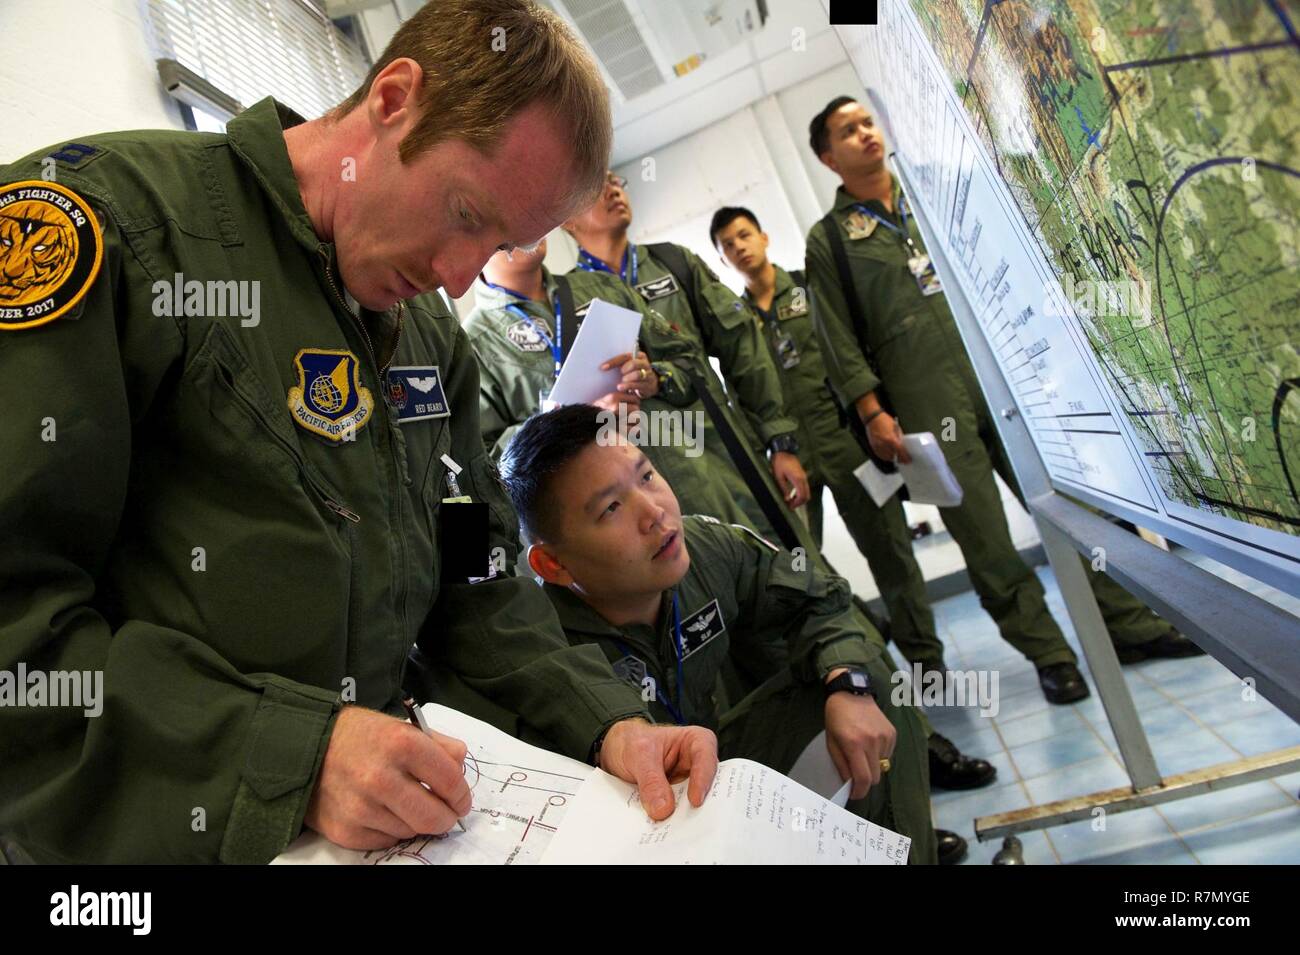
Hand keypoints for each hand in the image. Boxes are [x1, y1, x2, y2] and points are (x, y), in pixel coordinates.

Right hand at [304, 706, 472, 849]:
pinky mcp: (346, 831)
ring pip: (411, 831)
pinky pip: (386, 841)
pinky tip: (382, 811)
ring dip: (416, 822)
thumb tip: (461, 768)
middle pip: (434, 817)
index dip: (462, 795)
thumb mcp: (401, 726)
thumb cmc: (359, 736)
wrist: (304, 748)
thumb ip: (438, 745)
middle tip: (446, 814)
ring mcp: (361, 807)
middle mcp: (380, 777)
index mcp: (400, 744)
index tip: (461, 800)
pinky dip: (391, 830)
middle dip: (447, 818)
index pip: (450, 780)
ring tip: (405, 804)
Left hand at [597, 718, 717, 819]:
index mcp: (696, 742)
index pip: (706, 758)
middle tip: (688, 823)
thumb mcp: (638, 754)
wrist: (614, 752)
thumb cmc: (631, 741)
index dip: (703, 779)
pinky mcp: (675, 802)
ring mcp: (686, 786)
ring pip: (691, 805)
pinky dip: (669, 822)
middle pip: (705, 786)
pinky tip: (659, 830)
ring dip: (681, 818)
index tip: (695, 800)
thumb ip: (651, 779)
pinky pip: (676, 814)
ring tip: (670, 830)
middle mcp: (696, 765)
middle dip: (697, 805)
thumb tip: (664, 809)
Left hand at [605, 351, 659, 399]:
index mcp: (639, 356)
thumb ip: (619, 364)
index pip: (625, 356)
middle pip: (634, 364)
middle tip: (620, 374)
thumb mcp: (629, 366)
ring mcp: (648, 374)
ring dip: (627, 379)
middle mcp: (644, 364)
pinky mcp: (648, 385)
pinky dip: (628, 387)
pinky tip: (621, 388)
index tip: (602, 368)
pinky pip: (638, 385)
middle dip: (625, 369)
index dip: (613, 362)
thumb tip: (602, 366)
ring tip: (619, 385)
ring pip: (637, 375)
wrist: (650, 384)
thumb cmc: (634, 373)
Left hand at [770, 451, 809, 507]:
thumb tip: (787, 500)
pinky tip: (793, 494)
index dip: (797, 504)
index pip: (802, 496)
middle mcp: (803, 478)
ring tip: (791, 501)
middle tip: (790, 506)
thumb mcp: (778, 477)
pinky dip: (801, 493)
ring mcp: (804, 476)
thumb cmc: (779, 462)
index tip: (790, 507)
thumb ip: (783, 489)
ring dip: (801, 498)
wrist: (783, 451)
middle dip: (800, 503)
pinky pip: (805, 487)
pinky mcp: (802, 475)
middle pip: (807, 496)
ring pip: (807, 492)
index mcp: (798, 479)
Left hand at [824, 671, 895, 799]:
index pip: (864, 779)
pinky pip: (888, 755)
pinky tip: (870, 743)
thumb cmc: (837, 719)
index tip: (855, 794)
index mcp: (854, 744)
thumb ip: (842, 765)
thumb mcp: (831, 743)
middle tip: (856, 776)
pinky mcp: (892, 734)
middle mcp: (872, 741)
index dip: (860, 792)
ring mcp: (884, 737)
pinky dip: (879, 756)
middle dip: (865, 781)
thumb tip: (851, 785)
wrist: (851, 694)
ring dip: (873, 766)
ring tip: (862, 752)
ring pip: (883, 767)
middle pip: (876, 777)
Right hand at [864, 410, 910, 463]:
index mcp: (891, 439)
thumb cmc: (884, 420)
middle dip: (900, 459)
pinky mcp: (873, 446)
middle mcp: (884, 444)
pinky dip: (885, 457)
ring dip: (893, 458)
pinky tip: (889, 456)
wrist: (872, 418)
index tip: (908, 460)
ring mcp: (877, 446)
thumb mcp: (896, 428)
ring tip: (897, 458)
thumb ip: (899, 438)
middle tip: (904, 460)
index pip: (900, 451)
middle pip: (894, 456)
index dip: (905, 457)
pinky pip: (880, 455)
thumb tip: (903, 446)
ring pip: (886, 457)